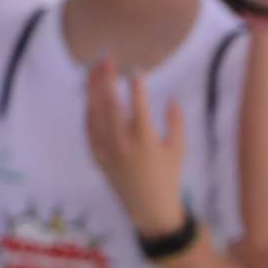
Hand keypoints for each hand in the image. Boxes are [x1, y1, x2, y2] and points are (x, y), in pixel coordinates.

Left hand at [86, 61, 188, 239]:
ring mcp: (106, 148)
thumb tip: (172, 100)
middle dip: (107, 77)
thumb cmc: (167, 177)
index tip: (136, 70)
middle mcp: (122, 142)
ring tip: (96, 69)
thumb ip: (176, 124)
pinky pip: (88, 126)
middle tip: (107, 58)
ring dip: (94, 87)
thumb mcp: (178, 150)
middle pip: (109, 101)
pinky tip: (91, 95)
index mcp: (145, 139)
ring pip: (94, 110)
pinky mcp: (97, 155)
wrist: (149, 208)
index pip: (138, 103)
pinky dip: (88, 108)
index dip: (136, 84)